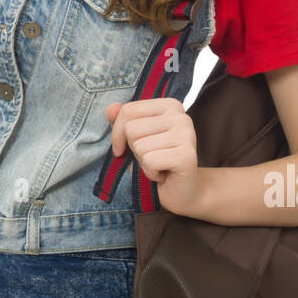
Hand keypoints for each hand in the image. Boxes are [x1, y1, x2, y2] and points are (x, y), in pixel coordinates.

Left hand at [105, 97, 202, 216]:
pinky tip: (163, 175)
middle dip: (134, 150)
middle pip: (131, 129)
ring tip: (158, 166)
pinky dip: (150, 173)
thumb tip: (111, 109)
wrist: (182, 191)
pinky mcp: (186, 155)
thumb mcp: (134, 139)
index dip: (118, 134)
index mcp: (170, 106)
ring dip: (143, 162)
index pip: (128, 110)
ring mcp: (186, 134)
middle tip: (151, 158)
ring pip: (139, 146)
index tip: (126, 148)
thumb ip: (122, 121)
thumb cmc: (156, 162)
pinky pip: (149, 161)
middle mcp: (181, 116)